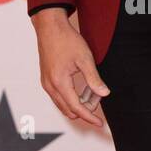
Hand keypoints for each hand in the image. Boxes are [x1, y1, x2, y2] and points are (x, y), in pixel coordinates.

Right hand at [32, 9, 109, 126]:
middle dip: (85, 109)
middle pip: (69, 110)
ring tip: (92, 90)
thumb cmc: (66, 40)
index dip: (89, 117)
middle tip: (98, 97)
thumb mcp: (85, 59)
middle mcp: (50, 86)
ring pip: (63, 104)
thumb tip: (104, 94)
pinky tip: (83, 86)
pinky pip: (59, 96)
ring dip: (78, 102)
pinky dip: (72, 96)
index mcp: (59, 83)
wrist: (50, 27)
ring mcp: (46, 83)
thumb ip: (94, 79)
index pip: (76, 108)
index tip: (100, 123)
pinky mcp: (46, 79)